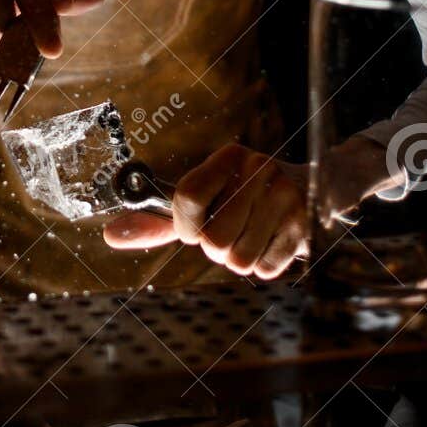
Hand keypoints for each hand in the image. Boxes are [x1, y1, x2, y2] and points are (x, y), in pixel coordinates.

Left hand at [103, 144, 308, 279]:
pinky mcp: (305, 226)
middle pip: (211, 240)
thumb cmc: (244, 198)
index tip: (192, 230)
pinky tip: (273, 241)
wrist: (316, 191)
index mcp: (229, 157)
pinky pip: (264, 269)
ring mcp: (284, 197)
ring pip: (237, 259)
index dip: (184, 225)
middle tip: (232, 231)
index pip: (187, 197)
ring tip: (254, 234)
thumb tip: (109, 235)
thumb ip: (159, 220)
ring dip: (240, 258)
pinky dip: (264, 264)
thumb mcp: (206, 198)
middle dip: (216, 248)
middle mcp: (258, 170)